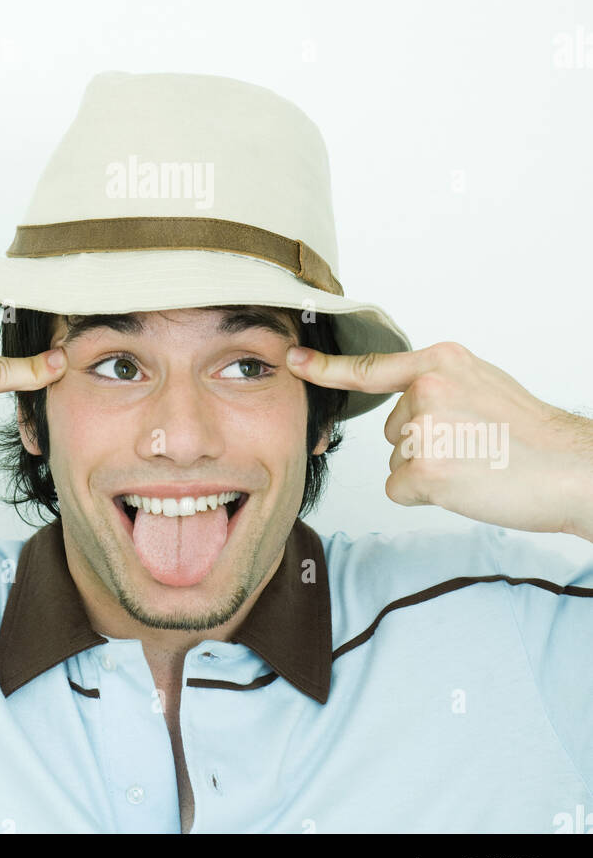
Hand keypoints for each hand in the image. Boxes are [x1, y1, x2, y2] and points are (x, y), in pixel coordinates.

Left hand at [286, 340, 592, 537]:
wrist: (570, 468)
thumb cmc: (532, 437)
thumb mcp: (483, 384)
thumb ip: (440, 385)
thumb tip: (410, 401)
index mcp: (440, 361)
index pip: (372, 367)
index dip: (327, 368)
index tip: (292, 361)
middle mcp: (427, 387)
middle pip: (393, 430)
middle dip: (425, 445)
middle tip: (474, 448)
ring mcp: (424, 426)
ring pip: (399, 462)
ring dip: (430, 471)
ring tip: (477, 464)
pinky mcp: (424, 467)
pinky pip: (401, 489)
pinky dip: (427, 496)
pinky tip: (465, 485)